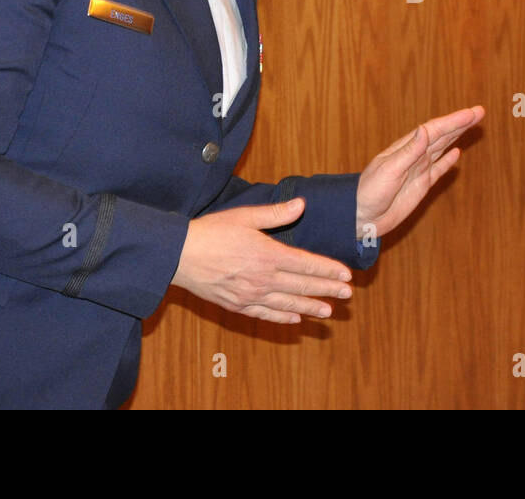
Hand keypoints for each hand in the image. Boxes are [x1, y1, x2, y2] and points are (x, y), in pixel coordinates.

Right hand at [171, 199, 352, 323]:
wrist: (177, 255)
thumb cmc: (210, 231)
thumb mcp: (244, 216)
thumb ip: (275, 214)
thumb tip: (301, 204)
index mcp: (267, 254)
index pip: (306, 264)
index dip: (327, 270)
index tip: (346, 275)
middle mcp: (262, 278)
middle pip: (301, 286)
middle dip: (327, 290)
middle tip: (347, 295)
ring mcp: (249, 295)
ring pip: (286, 304)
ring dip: (309, 308)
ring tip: (328, 312)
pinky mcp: (236, 305)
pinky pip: (265, 315)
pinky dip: (282, 318)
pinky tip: (294, 320)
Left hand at [355, 105, 484, 240]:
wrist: (362, 216)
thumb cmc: (370, 191)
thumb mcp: (389, 170)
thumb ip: (409, 151)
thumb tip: (424, 129)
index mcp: (406, 148)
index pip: (435, 130)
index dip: (454, 121)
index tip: (472, 113)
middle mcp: (415, 155)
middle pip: (442, 135)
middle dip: (460, 123)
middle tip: (480, 111)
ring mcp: (419, 170)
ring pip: (442, 148)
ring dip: (457, 136)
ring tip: (471, 124)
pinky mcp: (421, 185)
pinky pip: (438, 169)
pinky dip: (448, 161)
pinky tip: (456, 153)